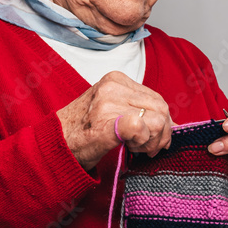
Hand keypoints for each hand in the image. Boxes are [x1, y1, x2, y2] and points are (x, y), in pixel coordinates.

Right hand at [56, 72, 172, 169]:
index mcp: (116, 79)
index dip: (163, 123)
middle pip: (161, 109)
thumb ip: (140, 109)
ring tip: (134, 147)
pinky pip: (140, 127)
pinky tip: (130, 147)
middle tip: (146, 148)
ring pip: (157, 120)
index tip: (154, 139)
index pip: (157, 99)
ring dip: (151, 141)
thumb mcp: (112, 109)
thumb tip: (173, 123)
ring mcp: (107, 102)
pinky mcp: (105, 121)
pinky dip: (142, 141)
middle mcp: (112, 86)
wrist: (54, 146)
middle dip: (161, 134)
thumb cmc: (84, 131)